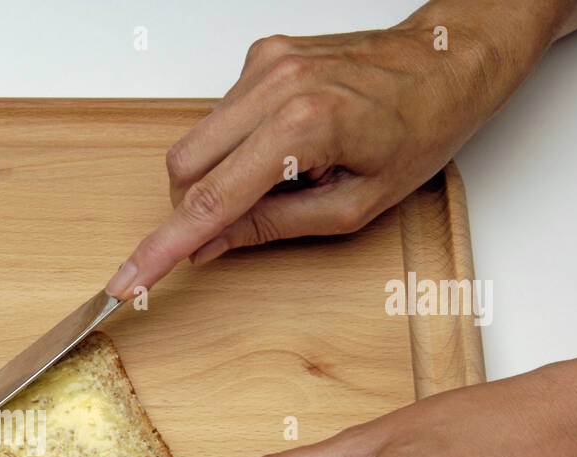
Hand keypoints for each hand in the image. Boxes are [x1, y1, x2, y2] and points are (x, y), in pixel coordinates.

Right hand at [105, 0, 568, 297]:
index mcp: (304, 128)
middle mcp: (275, 86)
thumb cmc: (420, 129)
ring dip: (222, 175)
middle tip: (242, 225)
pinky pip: (219, 118)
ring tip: (287, 174)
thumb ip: (273, 227)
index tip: (127, 281)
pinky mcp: (262, 55)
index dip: (162, 249)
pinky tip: (284, 146)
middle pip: (184, 169)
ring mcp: (264, 65)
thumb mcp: (355, 206)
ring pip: (196, 143)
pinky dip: (238, 146)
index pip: (210, 202)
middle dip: (197, 208)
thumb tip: (210, 244)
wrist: (449, 61)